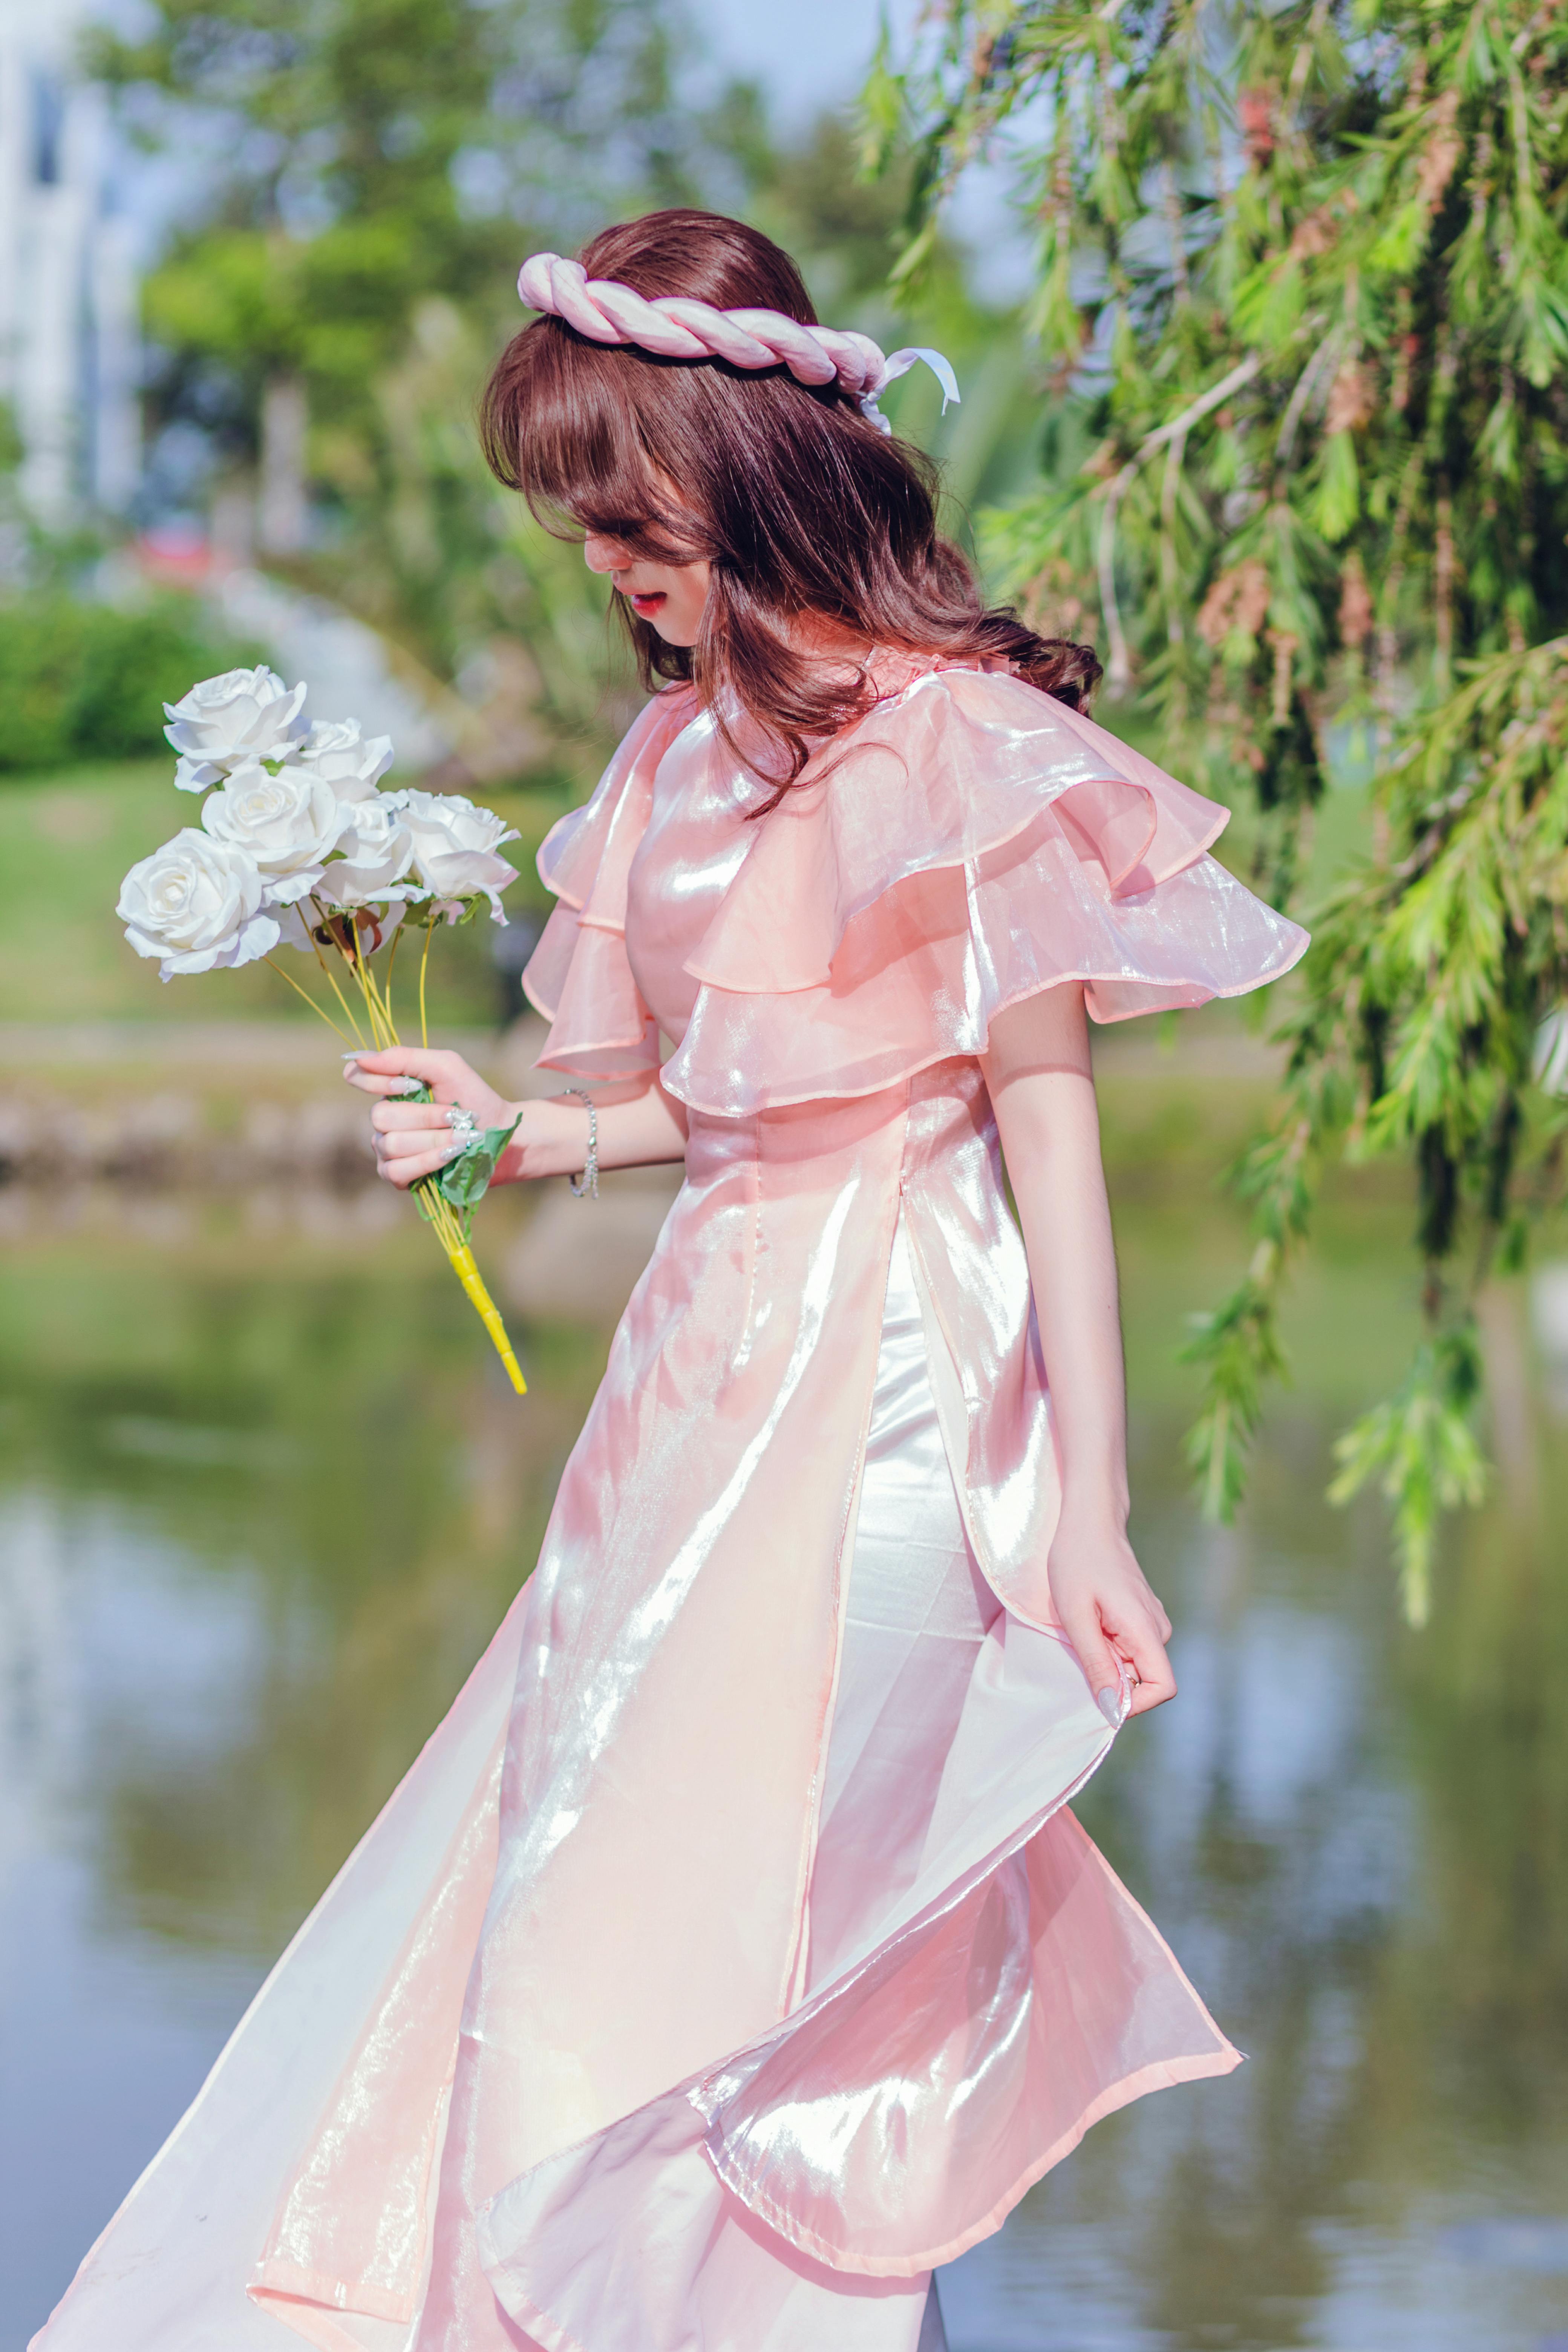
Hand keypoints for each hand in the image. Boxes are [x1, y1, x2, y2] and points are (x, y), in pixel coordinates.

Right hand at [345, 1045, 519, 1189]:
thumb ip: (405, 1058)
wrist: (498, 1135)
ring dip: (433, 1139)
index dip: (375, 1081)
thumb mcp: (446, 1068)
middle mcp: (384, 1119)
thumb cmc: (473, 1098)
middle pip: (380, 1116)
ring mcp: (387, 1149)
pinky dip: (428, 1161)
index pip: (357, 1076)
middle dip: (424, 1116)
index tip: (411, 1084)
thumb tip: (359, 1057)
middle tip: (455, 1115)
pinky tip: (451, 1154)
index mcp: (391, 1089)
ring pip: (391, 1144)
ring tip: (462, 1136)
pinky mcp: (397, 1176)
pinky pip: (397, 1170)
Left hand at [1047, 1505, 1175, 1721]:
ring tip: (1082, 1630)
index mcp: (1146, 1629)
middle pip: (1144, 1679)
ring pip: (1134, 1664)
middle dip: (1113, 1680)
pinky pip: (1129, 1648)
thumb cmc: (1077, 1562)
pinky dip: (1108, 1648)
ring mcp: (1152, 1622)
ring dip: (1107, 1662)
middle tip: (1079, 1651)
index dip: (1135, 1703)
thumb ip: (1096, 1663)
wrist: (1089, 1522)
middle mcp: (1158, 1629)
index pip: (1163, 1687)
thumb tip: (1113, 1709)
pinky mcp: (1142, 1618)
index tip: (1101, 1694)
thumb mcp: (1076, 1616)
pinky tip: (1089, 1623)